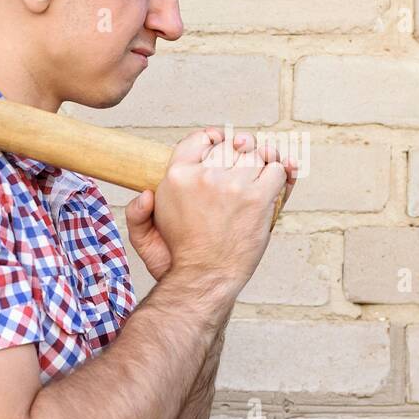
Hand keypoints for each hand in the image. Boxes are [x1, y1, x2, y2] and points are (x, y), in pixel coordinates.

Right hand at [141, 126, 294, 296]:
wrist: (203, 280)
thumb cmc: (178, 259)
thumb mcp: (144, 237)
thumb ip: (137, 213)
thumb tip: (146, 193)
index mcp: (177, 176)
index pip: (201, 138)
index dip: (216, 139)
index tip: (223, 144)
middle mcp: (204, 176)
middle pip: (232, 145)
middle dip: (241, 153)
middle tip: (244, 168)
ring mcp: (233, 185)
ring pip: (257, 155)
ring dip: (262, 164)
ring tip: (261, 176)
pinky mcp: (257, 199)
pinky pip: (277, 171)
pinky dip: (281, 175)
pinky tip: (275, 183)